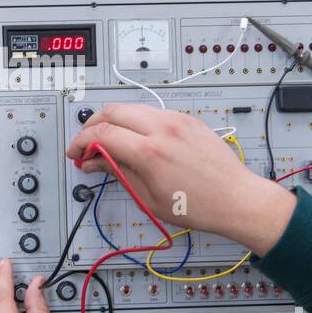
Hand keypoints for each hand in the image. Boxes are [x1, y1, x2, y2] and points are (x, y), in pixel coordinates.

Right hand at [65, 102, 297, 255]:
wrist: (236, 198)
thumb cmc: (199, 205)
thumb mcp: (148, 197)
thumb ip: (117, 172)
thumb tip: (93, 161)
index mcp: (149, 152)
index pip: (101, 133)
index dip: (80, 142)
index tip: (75, 152)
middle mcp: (162, 129)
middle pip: (111, 110)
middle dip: (91, 124)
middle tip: (86, 143)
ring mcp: (176, 120)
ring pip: (131, 107)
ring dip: (113, 120)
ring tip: (109, 141)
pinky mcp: (187, 119)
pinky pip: (152, 111)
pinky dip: (136, 120)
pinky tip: (135, 138)